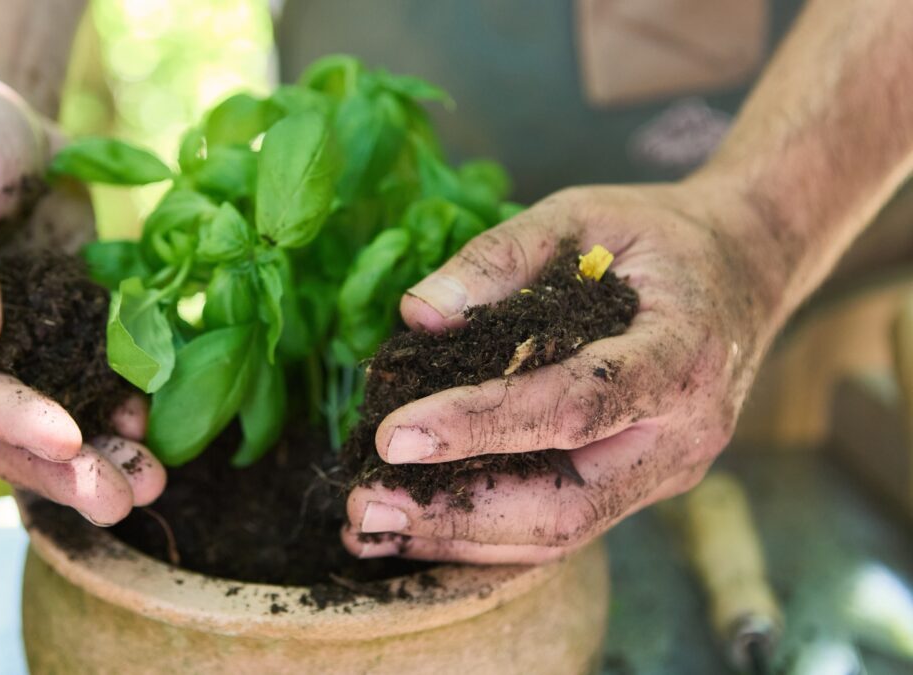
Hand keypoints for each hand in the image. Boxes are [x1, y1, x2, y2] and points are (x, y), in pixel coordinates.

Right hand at [0, 71, 164, 524]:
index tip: (66, 437)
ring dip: (99, 460)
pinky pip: (89, 384)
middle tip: (120, 499)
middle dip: (60, 469)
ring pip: (48, 422)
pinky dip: (121, 411)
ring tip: (151, 487)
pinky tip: (156, 429)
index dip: (5, 418)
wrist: (0, 117)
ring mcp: (10, 347)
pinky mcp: (59, 331)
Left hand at [343, 181, 777, 563]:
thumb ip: (499, 257)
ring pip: (561, 533)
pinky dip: (485, 533)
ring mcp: (667, 472)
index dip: (482, 425)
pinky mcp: (642, 487)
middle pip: (568, 505)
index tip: (394, 434)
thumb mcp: (581, 213)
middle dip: (458, 513)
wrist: (747, 268)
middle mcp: (684, 434)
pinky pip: (563, 525)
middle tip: (363, 503)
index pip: (575, 405)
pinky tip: (417, 525)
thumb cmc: (657, 236)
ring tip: (370, 524)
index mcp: (682, 355)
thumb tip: (416, 316)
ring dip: (459, 538)